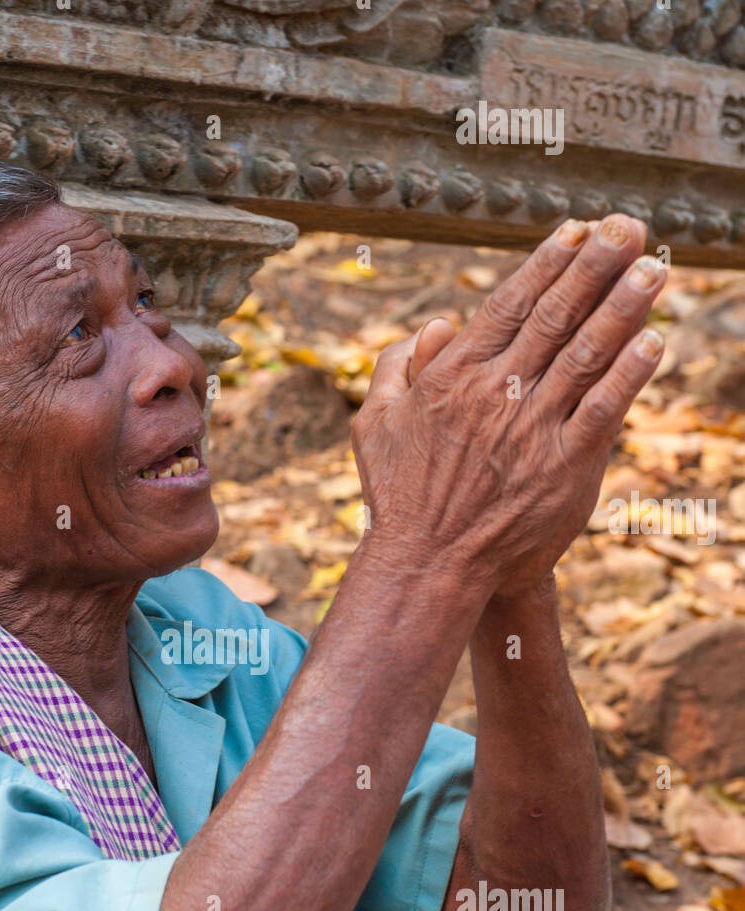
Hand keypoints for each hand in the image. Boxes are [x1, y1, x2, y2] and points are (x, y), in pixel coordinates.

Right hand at [351, 215, 664, 600]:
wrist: (428, 565)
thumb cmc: (399, 497)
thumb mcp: (373, 424)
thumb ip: (397, 367)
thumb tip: (437, 324)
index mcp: (453, 376)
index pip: (510, 304)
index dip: (549, 263)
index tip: (578, 230)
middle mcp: (497, 393)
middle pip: (557, 314)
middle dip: (596, 265)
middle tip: (629, 228)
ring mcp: (532, 430)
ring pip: (586, 353)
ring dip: (624, 306)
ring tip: (653, 269)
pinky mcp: (562, 468)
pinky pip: (602, 410)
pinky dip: (629, 374)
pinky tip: (654, 342)